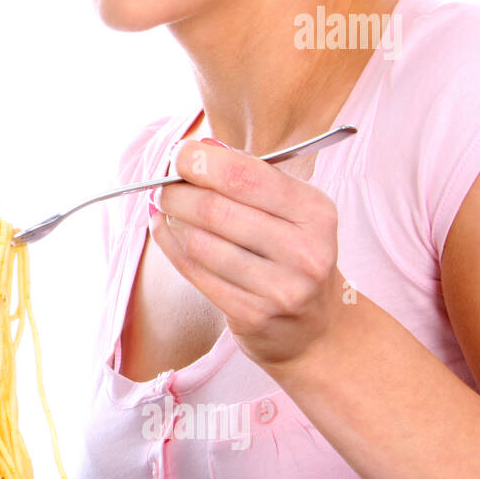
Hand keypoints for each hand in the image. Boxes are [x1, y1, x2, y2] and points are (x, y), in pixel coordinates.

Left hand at [149, 138, 345, 374]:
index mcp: (315, 213)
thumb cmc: (294, 257)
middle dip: (177, 192)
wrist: (315, 331)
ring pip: (199, 242)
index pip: (246, 175)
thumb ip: (250, 177)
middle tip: (164, 186)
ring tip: (167, 209)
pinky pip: (194, 272)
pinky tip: (165, 230)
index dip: (201, 161)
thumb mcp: (291, 212)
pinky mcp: (252, 315)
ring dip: (172, 220)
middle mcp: (303, 251)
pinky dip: (170, 246)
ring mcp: (279, 288)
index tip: (179, 153)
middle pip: (215, 209)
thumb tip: (200, 148)